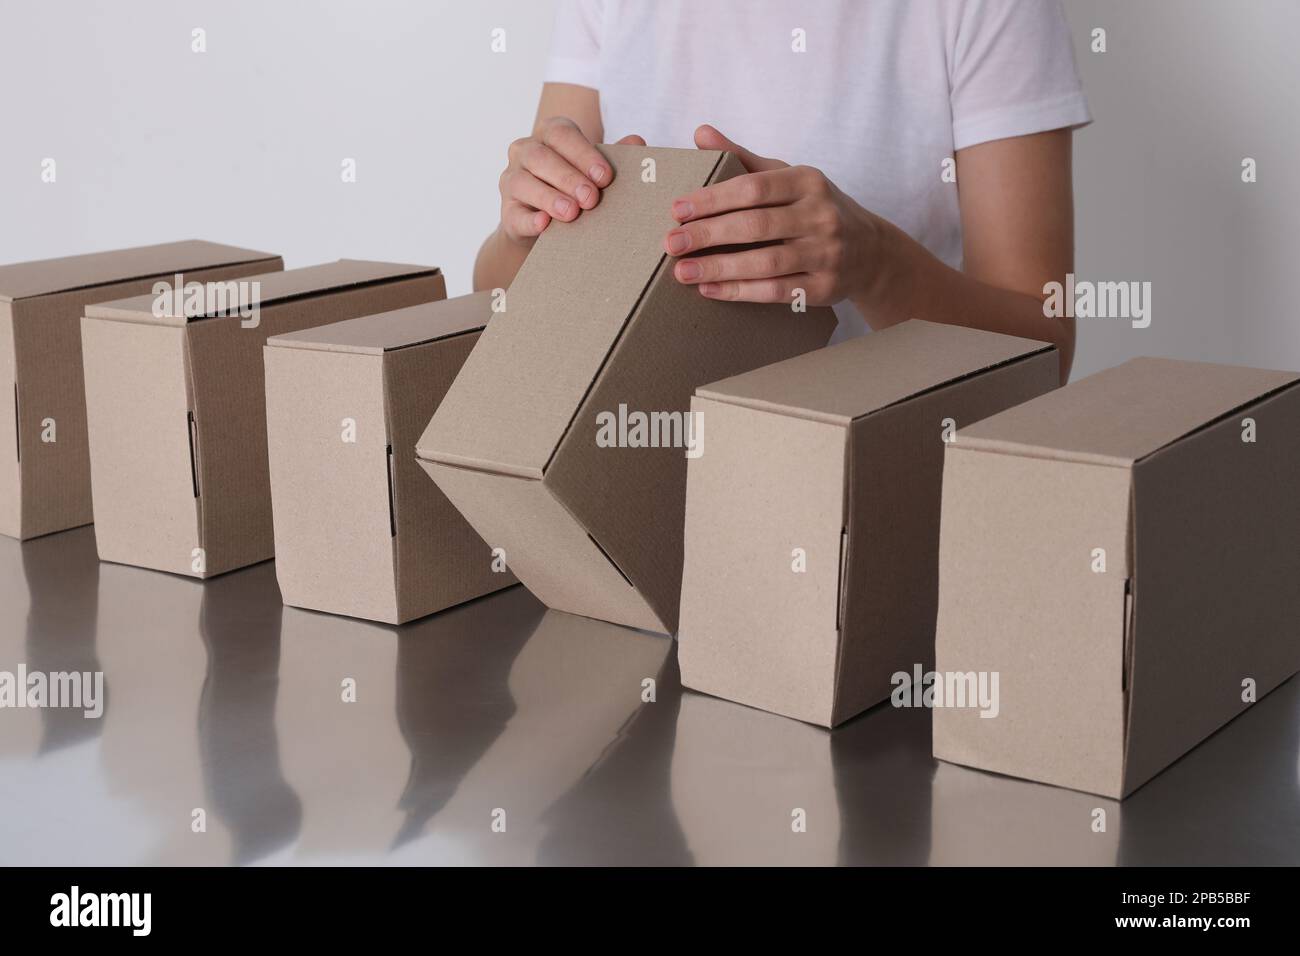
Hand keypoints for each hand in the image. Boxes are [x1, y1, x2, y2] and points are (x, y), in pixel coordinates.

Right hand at [498, 117, 644, 246]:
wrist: (548, 224)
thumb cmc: (576, 187)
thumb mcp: (594, 170)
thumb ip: (614, 156)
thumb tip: (638, 142)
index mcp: (549, 134)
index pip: (561, 134)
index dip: (583, 154)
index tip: (605, 176)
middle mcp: (525, 152)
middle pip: (541, 157)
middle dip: (568, 177)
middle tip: (591, 198)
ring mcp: (512, 181)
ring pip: (523, 183)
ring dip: (549, 197)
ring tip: (571, 213)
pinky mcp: (507, 212)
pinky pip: (515, 215)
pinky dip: (530, 220)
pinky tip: (544, 224)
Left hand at [665, 125, 886, 306]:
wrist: (870, 252)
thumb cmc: (815, 209)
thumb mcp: (788, 177)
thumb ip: (743, 159)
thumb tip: (700, 133)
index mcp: (807, 182)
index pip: (754, 188)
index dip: (713, 198)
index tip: (677, 208)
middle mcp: (820, 216)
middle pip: (756, 225)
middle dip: (709, 234)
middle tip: (671, 242)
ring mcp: (825, 254)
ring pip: (766, 262)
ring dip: (720, 268)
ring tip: (682, 271)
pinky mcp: (823, 288)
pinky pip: (776, 291)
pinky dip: (740, 292)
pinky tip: (710, 289)